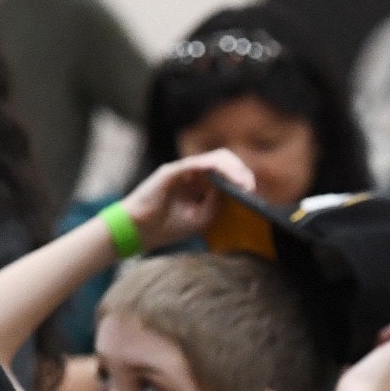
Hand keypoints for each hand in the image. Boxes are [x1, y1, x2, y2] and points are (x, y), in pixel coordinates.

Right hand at [118, 149, 256, 251]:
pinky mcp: (170, 172)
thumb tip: (233, 189)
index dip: (240, 179)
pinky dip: (213, 167)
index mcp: (198, 185)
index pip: (225, 173)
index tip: (252, 192)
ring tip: (242, 182)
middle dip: (240, 171)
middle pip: (223, 161)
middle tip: (250, 186)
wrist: (137, 231)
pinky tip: (225, 176)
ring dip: (232, 169)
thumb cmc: (165, 227)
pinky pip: (196, 163)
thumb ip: (216, 203)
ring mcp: (181, 170)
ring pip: (214, 159)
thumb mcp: (200, 218)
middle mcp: (191, 174)